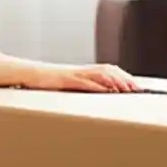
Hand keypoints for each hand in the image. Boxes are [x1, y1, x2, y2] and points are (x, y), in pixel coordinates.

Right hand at [25, 63, 141, 92]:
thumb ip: (83, 88)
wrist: (29, 74)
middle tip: (137, 89)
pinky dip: (97, 86)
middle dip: (125, 79)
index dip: (125, 77)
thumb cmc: (47, 83)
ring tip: (127, 89)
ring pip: (100, 74)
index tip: (137, 86)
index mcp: (84, 72)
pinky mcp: (67, 79)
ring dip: (116, 81)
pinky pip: (85, 82)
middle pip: (109, 70)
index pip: (109, 71)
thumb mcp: (68, 86)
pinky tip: (107, 91)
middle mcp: (82, 70)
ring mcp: (75, 74)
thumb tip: (99, 96)